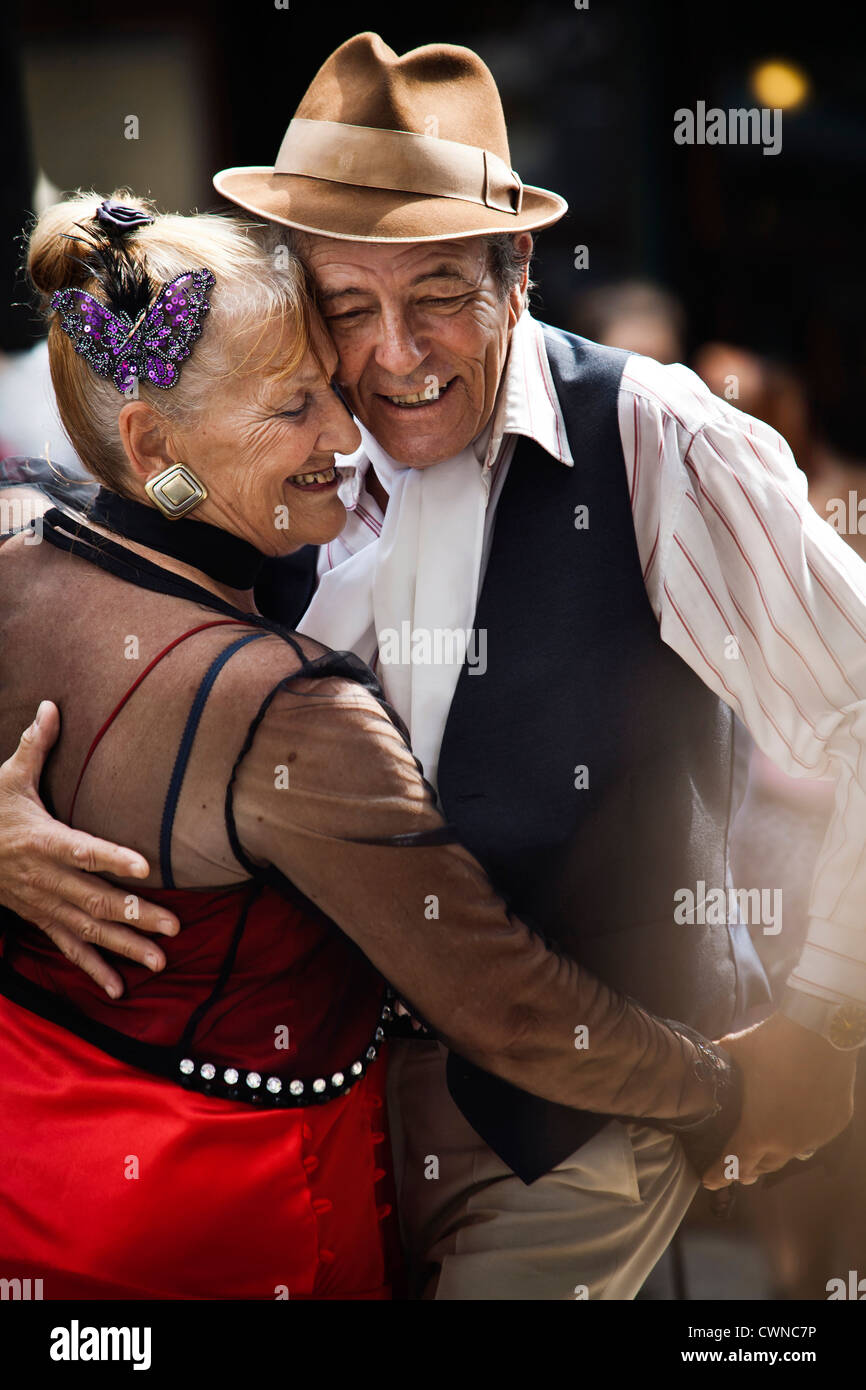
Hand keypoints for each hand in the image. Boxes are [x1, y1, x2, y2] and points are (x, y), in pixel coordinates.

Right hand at [0, 702, 178, 996]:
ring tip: (161, 961)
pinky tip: (120, 990)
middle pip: (95, 899)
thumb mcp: (7, 777)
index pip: (84, 849)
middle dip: (136, 915)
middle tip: (175, 927)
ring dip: (125, 947)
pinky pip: (68, 948)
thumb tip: (51, 705)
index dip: (113, 858)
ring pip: (88, 930)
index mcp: (44, 840)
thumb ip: (35, 745)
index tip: (146, 866)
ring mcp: (43, 904)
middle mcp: (46, 878)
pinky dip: (93, 971)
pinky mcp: (39, 918)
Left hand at [700, 1011, 856, 1187]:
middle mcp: (788, 1144)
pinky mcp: (835, 1125)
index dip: (718, 1174)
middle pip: (764, 1166)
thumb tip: (705, 1057)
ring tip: (768, 1145)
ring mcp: (815, 1137)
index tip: (708, 1180)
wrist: (821, 1033)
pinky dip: (802, 1132)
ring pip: (792, 1153)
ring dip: (777, 1150)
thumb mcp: (738, 1051)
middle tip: (739, 1167)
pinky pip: (814, 1137)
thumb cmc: (774, 1044)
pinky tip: (796, 1120)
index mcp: (758, 1131)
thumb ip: (719, 1061)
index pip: (733, 1163)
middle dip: (749, 1167)